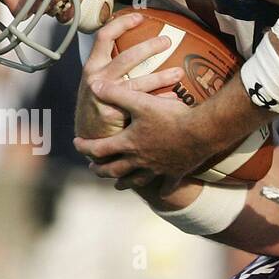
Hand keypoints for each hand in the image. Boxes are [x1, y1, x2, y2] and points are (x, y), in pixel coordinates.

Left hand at [73, 10, 195, 188]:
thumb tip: (94, 85)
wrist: (201, 132)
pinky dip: (162, 190)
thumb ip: (116, 93)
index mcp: (129, 143)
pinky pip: (166, 185)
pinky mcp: (175, 173)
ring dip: (125, 182)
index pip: (99, 148)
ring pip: (136, 180)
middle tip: (92, 169)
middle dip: (101, 170)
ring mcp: (157, 169)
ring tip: (118, 184)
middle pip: (114, 170)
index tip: (77, 144)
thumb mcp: (141, 101)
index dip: (85, 146)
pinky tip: (160, 193)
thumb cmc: (171, 116)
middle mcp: (140, 160)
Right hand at [74, 10, 174, 140]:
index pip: (105, 36)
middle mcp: (96, 77)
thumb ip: (114, 67)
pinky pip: (141, 104)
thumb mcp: (100, 82)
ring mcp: (104, 96)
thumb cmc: (99, 105)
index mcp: (93, 65)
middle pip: (126, 57)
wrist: (88, 137)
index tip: (141, 16)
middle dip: (149, 47)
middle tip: (167, 42)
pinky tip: (174, 98)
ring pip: (137, 82)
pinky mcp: (113, 113)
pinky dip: (159, 100)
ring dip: (161, 76)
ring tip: (179, 73)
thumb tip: (140, 49)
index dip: (122, 24)